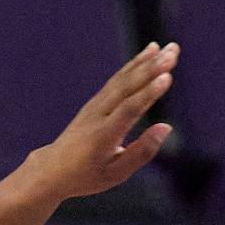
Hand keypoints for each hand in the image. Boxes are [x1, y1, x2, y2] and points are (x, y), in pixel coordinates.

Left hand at [27, 42, 177, 200]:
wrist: (51, 169)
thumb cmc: (86, 176)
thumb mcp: (115, 174)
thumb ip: (141, 152)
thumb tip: (165, 127)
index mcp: (102, 137)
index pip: (128, 110)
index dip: (148, 94)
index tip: (167, 77)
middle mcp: (97, 116)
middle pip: (125, 89)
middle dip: (151, 69)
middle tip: (173, 52)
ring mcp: (94, 106)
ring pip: (121, 80)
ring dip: (146, 62)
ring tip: (168, 48)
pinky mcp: (95, 101)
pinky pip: (117, 80)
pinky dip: (134, 65)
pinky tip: (150, 52)